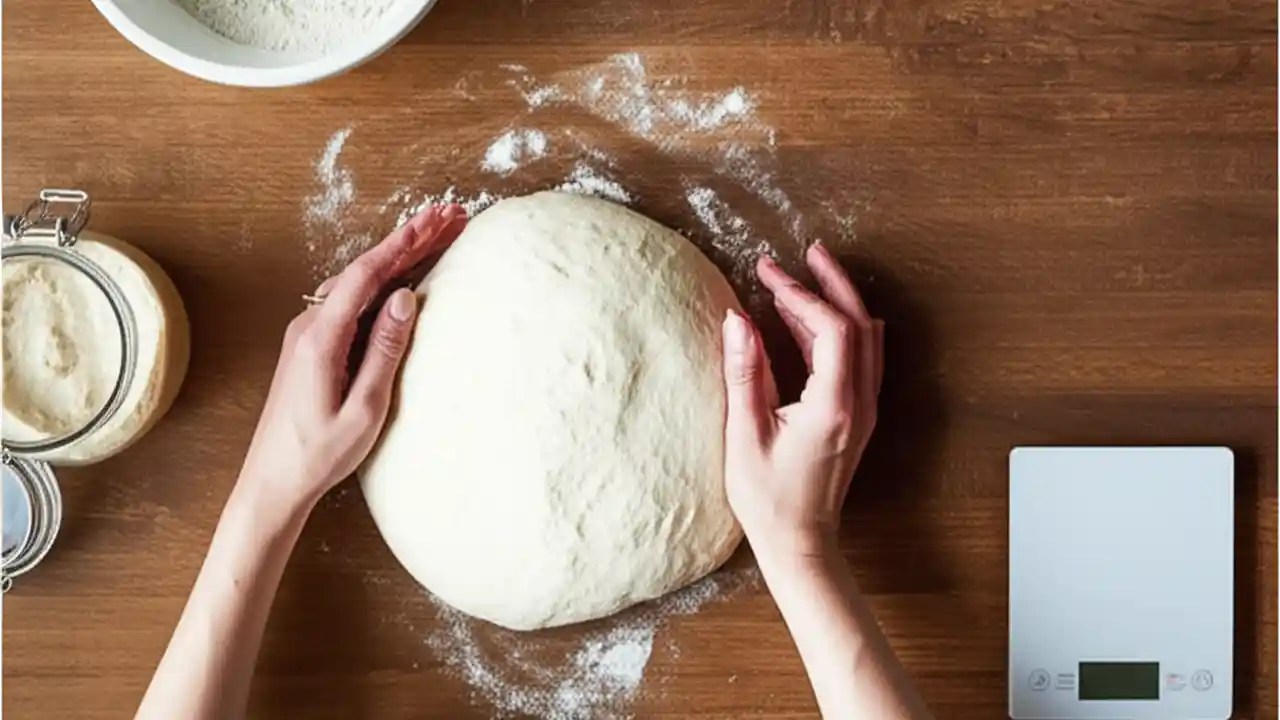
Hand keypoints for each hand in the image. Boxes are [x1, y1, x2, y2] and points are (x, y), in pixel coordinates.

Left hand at [238, 205, 466, 509]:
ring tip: (437, 237)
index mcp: (321, 339)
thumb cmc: (317, 455)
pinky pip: (352, 304)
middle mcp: (310, 328)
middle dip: (409, 240)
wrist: (272, 483)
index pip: (366, 275)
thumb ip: (385, 350)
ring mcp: (309, 336)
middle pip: (364, 271)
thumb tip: (406, 298)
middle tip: (449, 216)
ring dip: (399, 259)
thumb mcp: (365, 408)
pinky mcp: (313, 348)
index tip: (434, 218)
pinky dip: (383, 284)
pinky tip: (404, 278)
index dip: (403, 242)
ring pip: (359, 284)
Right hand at [721, 244, 883, 560]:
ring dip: (840, 302)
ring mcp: (863, 411)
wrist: (799, 543)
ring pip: (865, 339)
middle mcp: (858, 404)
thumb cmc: (769, 499)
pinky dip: (840, 329)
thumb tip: (738, 320)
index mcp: (833, 406)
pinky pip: (860, 358)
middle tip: (804, 253)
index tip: (768, 274)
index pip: (833, 328)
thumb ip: (744, 373)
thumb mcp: (745, 434)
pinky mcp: (856, 417)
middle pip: (860, 324)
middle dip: (831, 283)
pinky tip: (813, 320)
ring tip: (810, 274)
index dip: (802, 293)